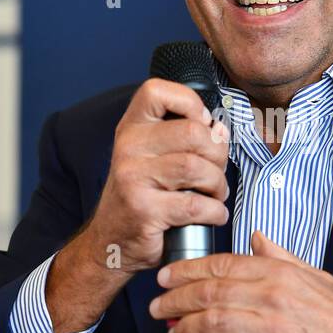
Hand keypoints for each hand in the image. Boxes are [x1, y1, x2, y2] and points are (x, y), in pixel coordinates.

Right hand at [46, 79, 229, 332]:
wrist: (112, 242)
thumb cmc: (142, 195)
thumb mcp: (153, 158)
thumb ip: (184, 139)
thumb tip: (220, 131)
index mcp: (131, 128)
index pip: (156, 91)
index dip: (189, 102)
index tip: (202, 124)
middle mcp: (128, 147)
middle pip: (192, 132)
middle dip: (217, 154)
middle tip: (216, 171)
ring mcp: (133, 178)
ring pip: (196, 167)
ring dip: (218, 185)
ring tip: (216, 194)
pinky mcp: (144, 210)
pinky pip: (195, 204)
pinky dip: (215, 211)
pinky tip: (213, 214)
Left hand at [149, 230, 332, 332]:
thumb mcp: (317, 278)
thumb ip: (282, 258)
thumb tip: (258, 238)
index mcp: (280, 275)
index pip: (222, 266)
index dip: (188, 270)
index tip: (167, 276)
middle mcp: (271, 299)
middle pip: (209, 293)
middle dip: (175, 299)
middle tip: (158, 307)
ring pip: (211, 324)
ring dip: (184, 330)